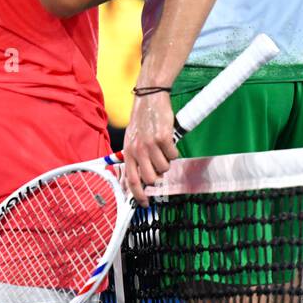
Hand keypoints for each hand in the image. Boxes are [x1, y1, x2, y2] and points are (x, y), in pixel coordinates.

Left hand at [122, 91, 177, 205]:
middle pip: (150, 178)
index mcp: (128, 152)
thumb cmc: (142, 120)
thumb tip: (141, 179)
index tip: (145, 204)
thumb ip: (135, 158)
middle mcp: (137, 150)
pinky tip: (170, 142)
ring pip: (164, 168)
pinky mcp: (164, 138)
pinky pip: (174, 155)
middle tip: (160, 166)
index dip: (139, 196)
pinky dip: (174, 151)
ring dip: (167, 161)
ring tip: (163, 149)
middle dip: (158, 177)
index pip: (132, 180)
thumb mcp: (132, 140)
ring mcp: (150, 144)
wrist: (150, 98)